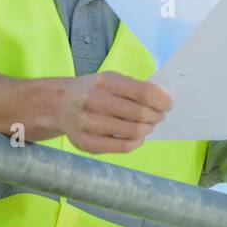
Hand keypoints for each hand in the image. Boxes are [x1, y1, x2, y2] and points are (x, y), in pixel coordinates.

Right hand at [55, 71, 171, 154]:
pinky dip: (136, 142)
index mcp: (104, 82)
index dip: (161, 100)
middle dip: (156, 116)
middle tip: (158, 116)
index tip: (167, 104)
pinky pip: (123, 147)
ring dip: (147, 129)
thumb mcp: (109, 79)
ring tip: (146, 125)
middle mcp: (94, 102)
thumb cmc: (92, 90)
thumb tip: (163, 99)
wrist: (59, 104)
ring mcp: (88, 124)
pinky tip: (135, 137)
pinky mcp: (87, 143)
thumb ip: (134, 87)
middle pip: (140, 114)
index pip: (144, 92)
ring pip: (134, 132)